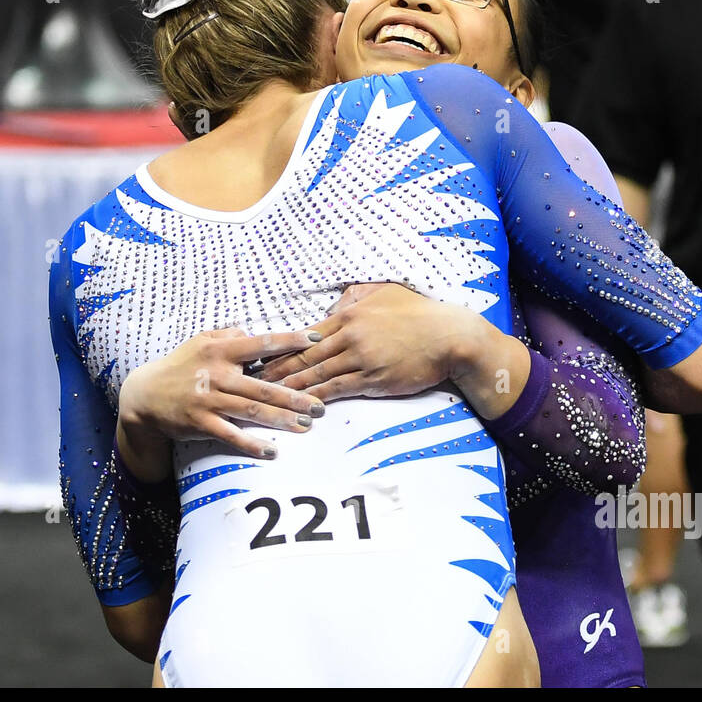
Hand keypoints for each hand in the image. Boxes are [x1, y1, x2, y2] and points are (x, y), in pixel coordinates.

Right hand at [117, 327, 326, 463]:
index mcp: (220, 349)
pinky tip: (272, 451)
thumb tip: (251, 331)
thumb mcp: (200, 341)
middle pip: (263, 386)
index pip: (260, 343)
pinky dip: (251, 444)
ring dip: (281, 420)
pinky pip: (230, 435)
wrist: (144, 394)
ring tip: (306, 426)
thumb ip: (228, 334)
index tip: (315, 340)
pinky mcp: (200, 422)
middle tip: (320, 405)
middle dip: (294, 396)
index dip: (289, 341)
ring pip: (252, 411)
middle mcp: (217, 373)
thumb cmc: (179, 365)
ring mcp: (209, 399)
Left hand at [256, 283, 509, 408]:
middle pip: (304, 357)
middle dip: (276, 371)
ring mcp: (362, 358)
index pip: (305, 334)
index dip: (281, 348)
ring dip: (291, 389)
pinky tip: (302, 408)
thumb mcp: (385, 293)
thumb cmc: (420, 313)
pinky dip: (318, 400)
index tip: (260, 356)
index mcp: (349, 314)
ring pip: (317, 376)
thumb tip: (334, 304)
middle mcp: (350, 336)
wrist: (450, 336)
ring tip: (268, 399)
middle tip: (251, 382)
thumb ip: (355, 298)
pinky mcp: (375, 379)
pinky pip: (339, 390)